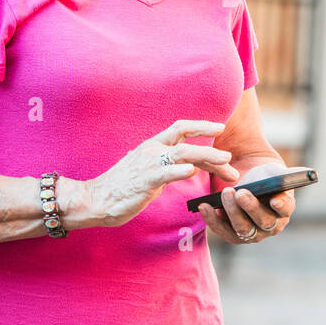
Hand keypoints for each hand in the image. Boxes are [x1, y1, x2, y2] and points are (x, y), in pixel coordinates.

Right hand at [86, 120, 239, 228]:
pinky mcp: (144, 180)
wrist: (95, 199)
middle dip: (211, 145)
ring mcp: (148, 164)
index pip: (180, 128)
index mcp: (152, 145)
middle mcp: (152, 149)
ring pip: (183, 153)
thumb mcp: (145, 170)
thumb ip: (164, 165)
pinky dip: (179, 170)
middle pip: (186, 138)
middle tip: (231, 157)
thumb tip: (184, 166)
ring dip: (207, 157)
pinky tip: (192, 171)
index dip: (201, 126)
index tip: (220, 128)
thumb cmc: (120, 187)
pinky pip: (165, 173)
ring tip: (225, 162)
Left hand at [199, 161, 299, 244]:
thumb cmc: (264, 177)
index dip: (281, 205)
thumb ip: (283, 174)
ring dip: (232, 212)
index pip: (286, 209)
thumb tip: (296, 174)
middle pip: (263, 221)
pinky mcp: (235, 235)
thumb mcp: (274, 172)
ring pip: (242, 228)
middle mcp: (271, 225)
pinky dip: (213, 220)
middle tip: (240, 192)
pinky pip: (223, 231)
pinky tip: (204, 206)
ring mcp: (253, 233)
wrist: (249, 183)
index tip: (274, 200)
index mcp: (285, 208)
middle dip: (251, 206)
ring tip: (225, 193)